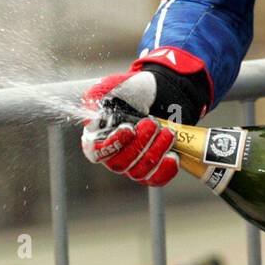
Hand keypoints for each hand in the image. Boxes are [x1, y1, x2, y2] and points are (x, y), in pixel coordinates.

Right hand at [80, 47, 212, 186]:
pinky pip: (155, 179)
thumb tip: (91, 110)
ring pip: (138, 172)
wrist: (160, 94)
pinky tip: (173, 156)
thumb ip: (98, 95)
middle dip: (139, 144)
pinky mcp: (152, 168)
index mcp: (97, 136)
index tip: (128, 129)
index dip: (112, 144)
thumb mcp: (113, 86)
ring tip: (167, 133)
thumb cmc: (133, 91)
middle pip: (119, 164)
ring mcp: (132, 164)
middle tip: (153, 123)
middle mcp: (113, 155)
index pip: (96, 151)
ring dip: (155, 152)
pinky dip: (165, 170)